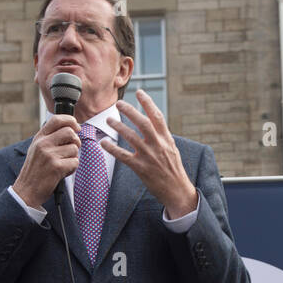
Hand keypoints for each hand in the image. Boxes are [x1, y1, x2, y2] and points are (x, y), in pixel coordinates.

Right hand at [12, 115, 80, 209]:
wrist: (26, 190)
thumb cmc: (35, 170)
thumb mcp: (37, 149)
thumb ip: (50, 138)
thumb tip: (71, 129)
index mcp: (39, 137)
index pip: (57, 120)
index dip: (71, 121)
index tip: (77, 127)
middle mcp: (43, 143)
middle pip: (70, 132)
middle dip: (76, 141)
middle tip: (72, 150)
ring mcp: (49, 155)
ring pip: (74, 148)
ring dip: (73, 157)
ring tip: (63, 165)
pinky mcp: (56, 167)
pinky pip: (75, 162)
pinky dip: (72, 168)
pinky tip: (62, 172)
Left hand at [101, 90, 197, 216]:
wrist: (177, 191)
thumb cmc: (174, 170)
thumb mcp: (172, 150)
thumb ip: (162, 136)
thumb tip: (153, 123)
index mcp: (166, 139)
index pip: (157, 116)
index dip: (148, 103)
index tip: (139, 92)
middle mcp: (158, 145)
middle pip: (143, 123)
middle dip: (130, 111)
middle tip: (119, 103)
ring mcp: (149, 157)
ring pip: (131, 137)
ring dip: (118, 127)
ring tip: (109, 120)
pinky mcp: (141, 169)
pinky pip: (123, 156)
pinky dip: (112, 149)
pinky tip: (104, 143)